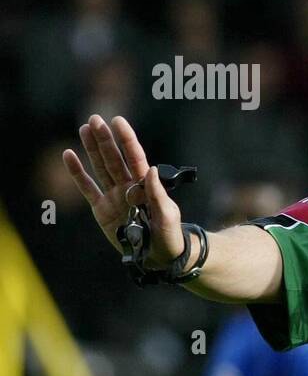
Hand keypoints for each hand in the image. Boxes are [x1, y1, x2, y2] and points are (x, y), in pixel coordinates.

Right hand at [63, 114, 184, 268]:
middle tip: (95, 119)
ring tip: (84, 128)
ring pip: (100, 168)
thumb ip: (158, 193)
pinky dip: (77, 173)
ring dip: (92, 149)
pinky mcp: (101, 209)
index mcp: (145, 185)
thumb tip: (152, 170)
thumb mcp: (168, 215)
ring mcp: (113, 196)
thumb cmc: (169, 235)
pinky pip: (87, 187)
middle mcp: (128, 186)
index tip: (118, 121)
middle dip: (105, 139)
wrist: (159, 256)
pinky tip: (69, 155)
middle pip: (114, 158)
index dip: (126, 140)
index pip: (135, 157)